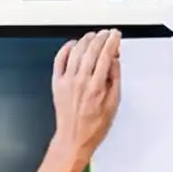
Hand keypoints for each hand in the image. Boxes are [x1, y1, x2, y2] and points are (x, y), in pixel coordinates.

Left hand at [50, 29, 121, 165]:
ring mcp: (67, 81)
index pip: (106, 56)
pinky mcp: (57, 82)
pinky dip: (65, 49)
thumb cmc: (93, 126)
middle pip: (91, 50)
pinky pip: (59, 60)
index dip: (112, 42)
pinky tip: (72, 44)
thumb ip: (115, 80)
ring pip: (76, 52)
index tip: (115, 36)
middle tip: (106, 33)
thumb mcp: (113, 104)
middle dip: (101, 38)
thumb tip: (114, 61)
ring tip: (93, 36)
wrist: (73, 138)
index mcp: (96, 87)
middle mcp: (80, 81)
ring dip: (85, 40)